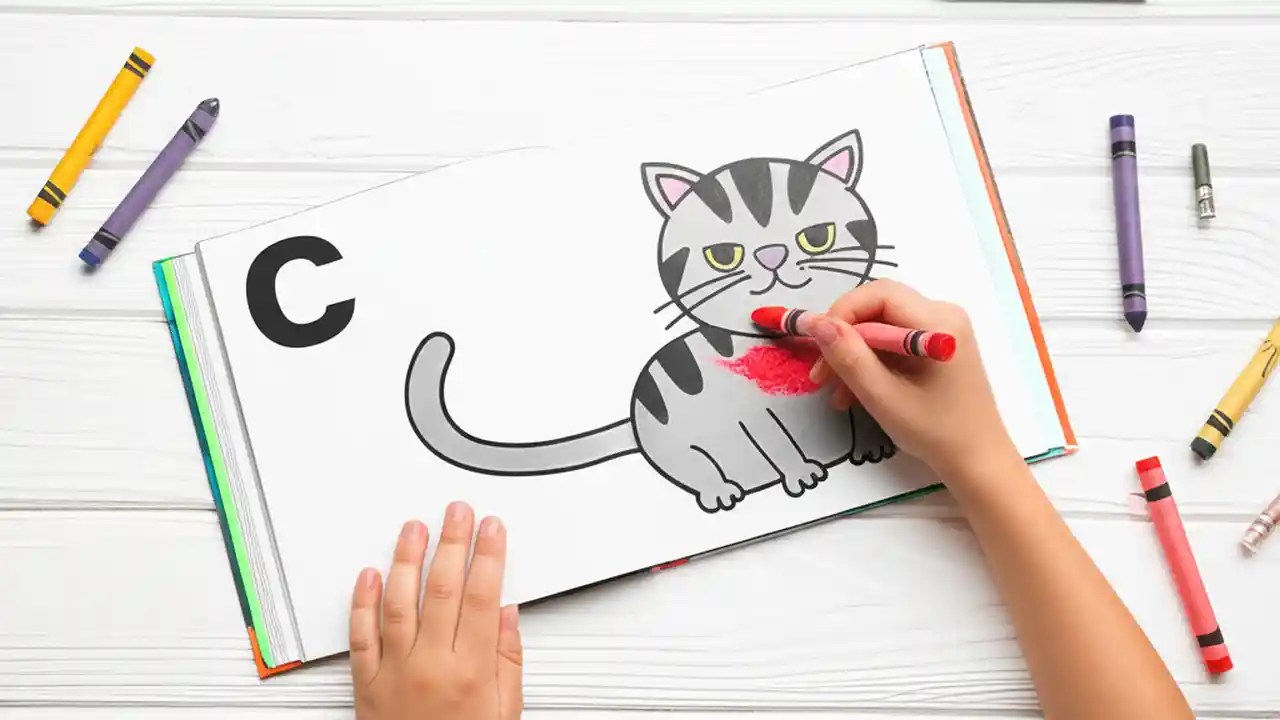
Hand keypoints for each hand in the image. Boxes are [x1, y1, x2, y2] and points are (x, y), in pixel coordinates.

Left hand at [349, 503, 522, 719]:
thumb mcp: (506, 713)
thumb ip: (507, 662)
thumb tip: (504, 616)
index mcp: (470, 672)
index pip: (482, 597)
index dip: (488, 556)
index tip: (492, 529)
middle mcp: (430, 666)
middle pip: (443, 589)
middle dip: (452, 543)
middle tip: (456, 513)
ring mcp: (394, 672)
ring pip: (398, 603)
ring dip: (406, 560)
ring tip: (413, 529)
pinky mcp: (367, 684)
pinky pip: (361, 635)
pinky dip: (362, 602)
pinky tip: (369, 574)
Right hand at [808, 279, 1015, 477]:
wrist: (977, 460)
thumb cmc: (935, 431)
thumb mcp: (883, 396)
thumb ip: (847, 356)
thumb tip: (813, 323)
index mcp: (938, 322)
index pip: (879, 294)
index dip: (841, 314)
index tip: (816, 346)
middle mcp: (943, 315)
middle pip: (878, 307)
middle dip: (844, 337)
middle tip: (820, 374)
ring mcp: (942, 329)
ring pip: (881, 326)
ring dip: (853, 354)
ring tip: (835, 392)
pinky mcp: (937, 345)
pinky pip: (893, 341)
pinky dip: (871, 362)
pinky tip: (855, 392)